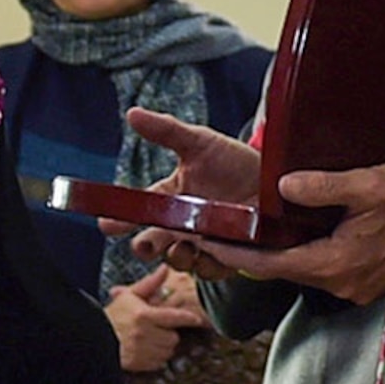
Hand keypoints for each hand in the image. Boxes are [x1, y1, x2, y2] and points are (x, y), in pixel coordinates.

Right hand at [104, 267, 207, 372]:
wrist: (93, 338)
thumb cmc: (113, 316)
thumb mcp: (130, 296)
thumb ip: (150, 283)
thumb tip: (165, 269)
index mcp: (144, 315)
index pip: (175, 317)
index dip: (188, 318)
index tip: (196, 319)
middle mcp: (145, 334)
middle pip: (174, 337)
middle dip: (169, 333)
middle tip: (157, 328)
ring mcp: (142, 351)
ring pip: (168, 351)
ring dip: (163, 346)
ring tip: (150, 339)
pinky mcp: (139, 364)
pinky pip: (159, 362)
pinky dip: (156, 357)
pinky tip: (146, 350)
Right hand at [113, 109, 263, 279]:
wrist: (277, 180)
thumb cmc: (234, 161)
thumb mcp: (200, 142)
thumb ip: (166, 130)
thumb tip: (132, 113)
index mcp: (171, 197)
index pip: (139, 210)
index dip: (120, 219)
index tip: (106, 224)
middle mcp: (182, 224)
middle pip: (153, 242)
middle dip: (145, 246)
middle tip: (144, 245)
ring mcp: (204, 242)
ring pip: (179, 259)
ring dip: (176, 257)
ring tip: (182, 247)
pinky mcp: (227, 258)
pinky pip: (211, 270)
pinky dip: (208, 264)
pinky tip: (213, 253)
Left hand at [201, 162, 384, 305]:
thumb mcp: (363, 184)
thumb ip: (319, 187)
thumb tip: (283, 186)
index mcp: (335, 264)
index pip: (272, 265)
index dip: (237, 254)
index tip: (209, 243)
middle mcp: (342, 284)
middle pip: (285, 270)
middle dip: (254, 253)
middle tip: (223, 232)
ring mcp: (355, 287)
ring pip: (305, 271)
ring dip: (281, 254)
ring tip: (251, 232)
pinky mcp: (364, 282)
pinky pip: (324, 271)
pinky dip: (306, 255)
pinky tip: (295, 236)